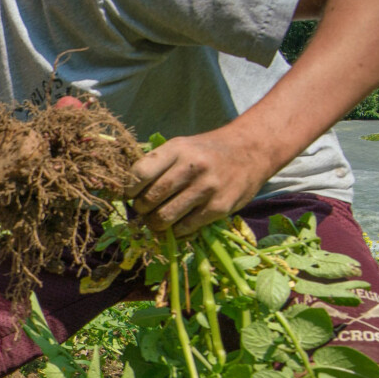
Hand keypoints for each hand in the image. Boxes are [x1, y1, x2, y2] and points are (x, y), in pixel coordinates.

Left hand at [128, 127, 273, 234]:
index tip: (131, 195)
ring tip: (157, 220)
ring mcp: (207, 188)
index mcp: (177, 149)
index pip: (140, 173)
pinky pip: (185, 227)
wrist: (250, 150)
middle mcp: (192, 167)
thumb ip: (158, 164)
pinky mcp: (219, 207)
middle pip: (150, 199)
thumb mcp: (182, 146)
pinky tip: (177, 224)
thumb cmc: (206, 152)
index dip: (129, 189)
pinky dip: (175, 231)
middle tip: (144, 210)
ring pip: (165, 217)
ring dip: (155, 223)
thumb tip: (127, 192)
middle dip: (141, 210)